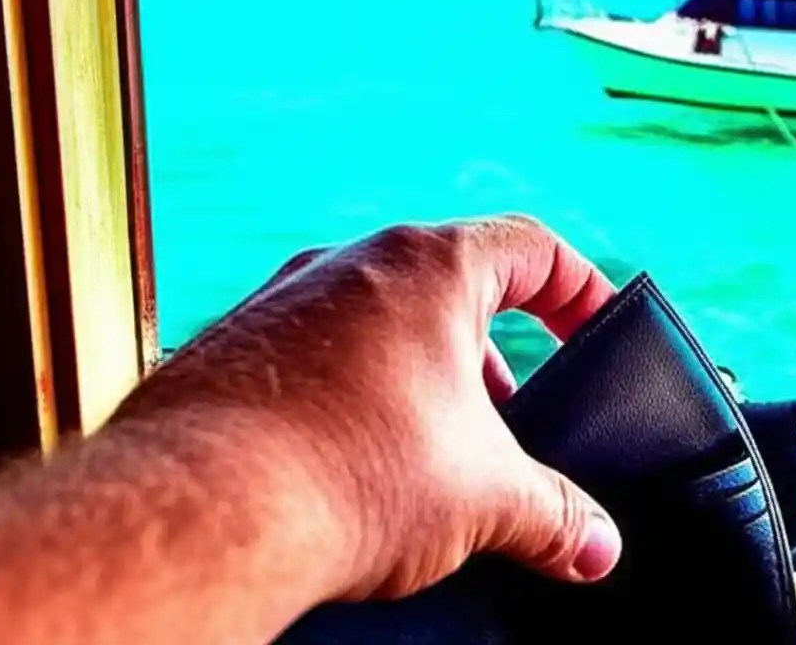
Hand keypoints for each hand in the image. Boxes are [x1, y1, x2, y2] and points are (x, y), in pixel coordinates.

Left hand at [126, 214, 623, 602]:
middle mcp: (347, 265)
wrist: (200, 513)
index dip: (580, 290)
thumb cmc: (347, 473)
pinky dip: (348, 393)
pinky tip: (352, 456)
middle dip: (492, 353)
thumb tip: (593, 547)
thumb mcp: (484, 498)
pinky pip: (311, 354)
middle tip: (510, 414)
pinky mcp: (229, 349)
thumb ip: (555, 516)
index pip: (532, 247)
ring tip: (431, 444)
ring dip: (418, 374)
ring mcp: (279, 302)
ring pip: (375, 318)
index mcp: (426, 268)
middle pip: (450, 286)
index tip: (594, 333)